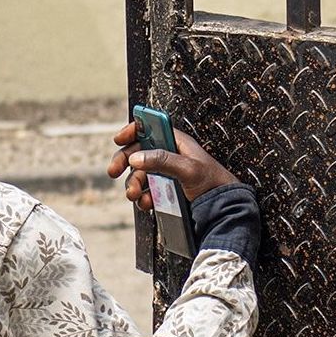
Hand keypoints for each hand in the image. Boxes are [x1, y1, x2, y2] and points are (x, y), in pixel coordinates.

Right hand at [109, 125, 240, 210]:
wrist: (222, 208)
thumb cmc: (212, 183)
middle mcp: (168, 155)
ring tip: (134, 194)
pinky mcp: (164, 191)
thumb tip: (136, 158)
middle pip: (137, 152)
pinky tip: (146, 203)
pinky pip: (145, 191)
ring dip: (131, 184)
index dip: (133, 129)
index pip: (150, 127)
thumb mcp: (188, 168)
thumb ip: (162, 160)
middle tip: (114, 171)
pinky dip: (141, 198)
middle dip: (124, 161)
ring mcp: (165, 174)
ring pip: (138, 174)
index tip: (119, 139)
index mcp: (175, 142)